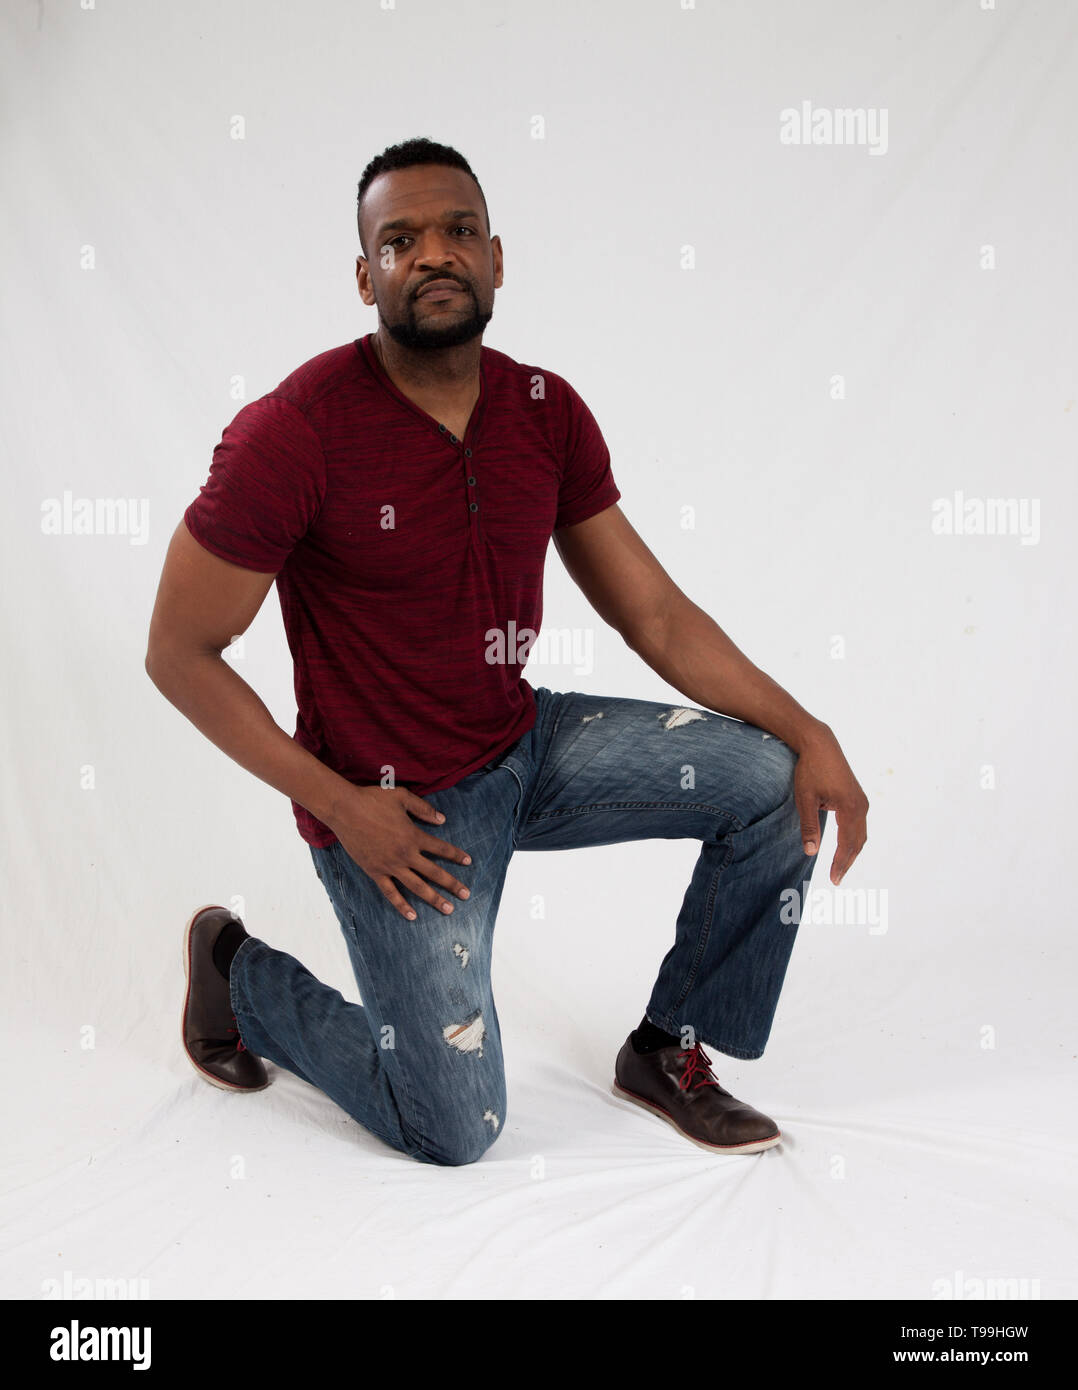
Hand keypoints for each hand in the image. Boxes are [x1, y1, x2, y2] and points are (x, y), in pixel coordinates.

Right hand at [326, 785, 472, 920]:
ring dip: (434, 899)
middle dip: (452, 884)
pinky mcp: (375, 872)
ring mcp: (390, 866)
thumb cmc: (373, 800)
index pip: (441, 849)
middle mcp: (405, 854)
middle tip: (466, 895)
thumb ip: (423, 809)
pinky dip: (401, 905)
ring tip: (448, 909)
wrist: (345, 810)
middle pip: (434, 873)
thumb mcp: (402, 797)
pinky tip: (412, 915)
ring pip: (417, 887)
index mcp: (414, 836)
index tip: (468, 861)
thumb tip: (442, 819)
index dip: (456, 855)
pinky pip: (391, 892)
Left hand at [792, 726, 868, 884]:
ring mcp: (861, 801)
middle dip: (847, 862)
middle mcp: (861, 806)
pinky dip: (852, 839)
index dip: (841, 864)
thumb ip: (809, 826)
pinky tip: (843, 846)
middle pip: (858, 842)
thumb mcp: (805, 799)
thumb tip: (811, 852)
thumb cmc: (810, 770)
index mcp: (851, 808)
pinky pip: (858, 824)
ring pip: (860, 834)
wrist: (820, 743)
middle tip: (836, 879)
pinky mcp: (857, 796)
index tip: (833, 879)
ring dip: (851, 851)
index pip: (848, 844)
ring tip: (839, 867)